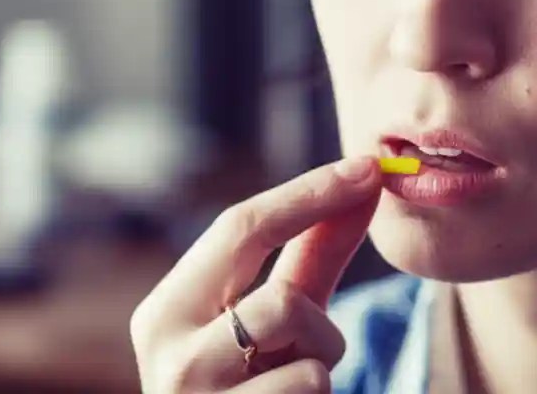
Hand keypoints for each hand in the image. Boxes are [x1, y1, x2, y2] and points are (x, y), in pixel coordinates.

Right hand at [130, 157, 382, 392]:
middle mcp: (166, 353)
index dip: (307, 192)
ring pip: (297, 330)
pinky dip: (317, 389)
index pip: (237, 230)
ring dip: (323, 346)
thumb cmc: (253, 388)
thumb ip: (313, 255)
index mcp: (164, 313)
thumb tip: (360, 183)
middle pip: (272, 277)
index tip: (364, 164)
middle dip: (322, 233)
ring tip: (301, 369)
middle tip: (371, 183)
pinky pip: (309, 383)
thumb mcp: (278, 320)